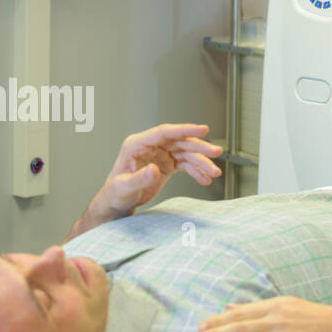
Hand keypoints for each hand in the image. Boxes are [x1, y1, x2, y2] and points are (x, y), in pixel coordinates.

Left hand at [91, 123, 222, 219]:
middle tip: (216, 152)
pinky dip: (195, 171)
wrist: (117, 203)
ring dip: (201, 162)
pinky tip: (204, 179)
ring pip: (185, 153)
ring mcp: (159, 155)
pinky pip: (184, 165)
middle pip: (179, 142)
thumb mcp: (124, 187)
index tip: (203, 129)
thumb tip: (154, 169)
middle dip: (199, 148)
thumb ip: (139, 178)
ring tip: (214, 173)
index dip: (184, 129)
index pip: (164, 132)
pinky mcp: (166, 165)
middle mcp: (150, 146)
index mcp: (137, 144)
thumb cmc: (115, 193)